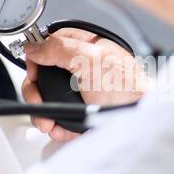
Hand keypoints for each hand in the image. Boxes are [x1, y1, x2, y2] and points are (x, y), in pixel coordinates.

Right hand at [22, 27, 148, 144]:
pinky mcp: (82, 109)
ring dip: (44, 112)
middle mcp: (80, 65)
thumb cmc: (127, 88)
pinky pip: (60, 115)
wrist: (140, 118)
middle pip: (43, 75)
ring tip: (48, 122)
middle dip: (36, 92)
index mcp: (82, 45)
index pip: (46, 45)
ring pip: (49, 97)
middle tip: (39, 102)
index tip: (34, 75)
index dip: (35, 60)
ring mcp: (81, 88)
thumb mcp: (90, 60)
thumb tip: (33, 47)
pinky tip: (59, 128)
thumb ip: (58, 48)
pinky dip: (56, 124)